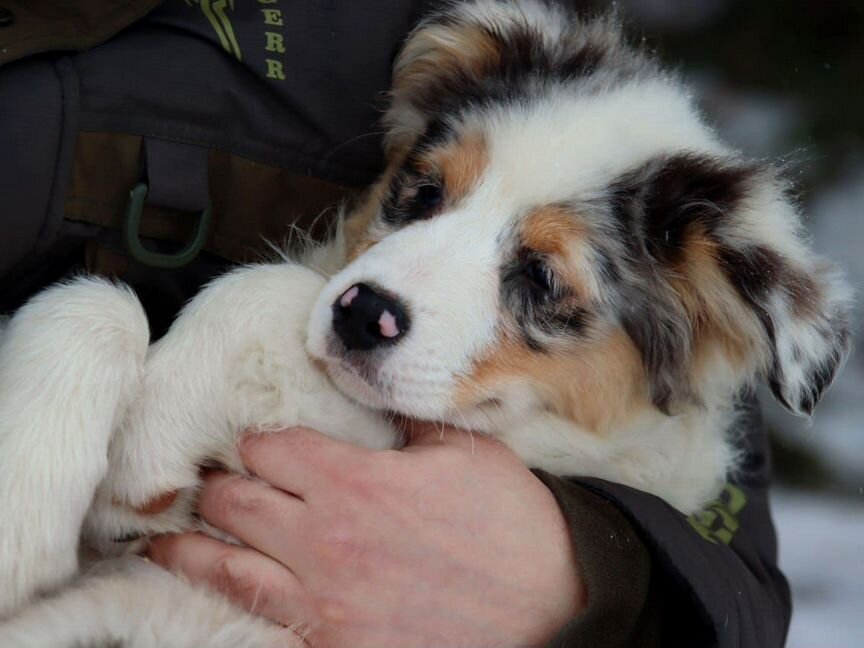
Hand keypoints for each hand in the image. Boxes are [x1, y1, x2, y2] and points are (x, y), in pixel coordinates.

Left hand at [147, 425, 583, 646]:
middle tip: (207, 483)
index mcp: (355, 482)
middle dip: (218, 486)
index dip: (258, 442)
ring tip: (162, 541)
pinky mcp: (333, 643)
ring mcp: (323, 598)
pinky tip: (212, 594)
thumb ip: (409, 421)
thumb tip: (376, 394)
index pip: (270, 449)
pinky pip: (260, 622)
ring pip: (227, 568)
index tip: (255, 444)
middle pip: (236, 501)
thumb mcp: (466, 452)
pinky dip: (228, 604)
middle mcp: (324, 538)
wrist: (547, 609)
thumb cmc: (510, 525)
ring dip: (190, 549)